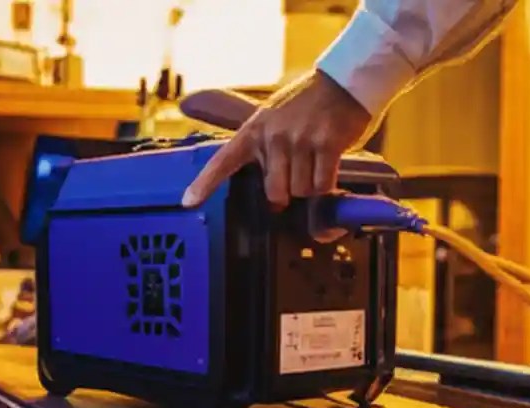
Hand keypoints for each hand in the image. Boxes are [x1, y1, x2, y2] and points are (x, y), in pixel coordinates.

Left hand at [181, 70, 372, 209]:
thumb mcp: (272, 118)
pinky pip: (322, 185)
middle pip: (275, 192)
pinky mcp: (326, 144)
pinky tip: (328, 167)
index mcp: (254, 130)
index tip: (187, 203)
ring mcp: (299, 140)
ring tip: (314, 161)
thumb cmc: (306, 105)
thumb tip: (271, 196)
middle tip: (296, 178)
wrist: (342, 82)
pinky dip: (327, 185)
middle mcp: (272, 136)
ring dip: (310, 186)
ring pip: (301, 191)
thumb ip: (262, 149)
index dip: (204, 184)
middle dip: (287, 194)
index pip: (223, 161)